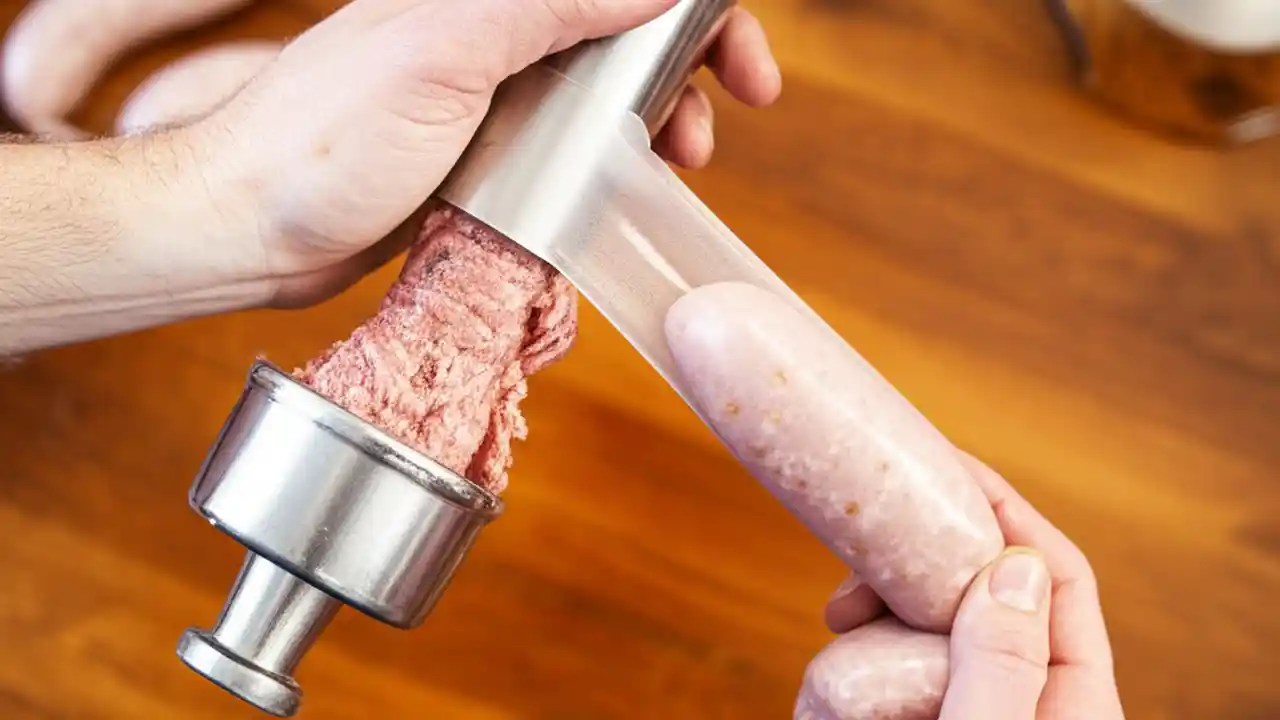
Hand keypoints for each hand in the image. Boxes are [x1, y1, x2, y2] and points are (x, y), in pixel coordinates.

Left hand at [171, 0, 780, 306]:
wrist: (253, 230)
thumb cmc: (322, 142)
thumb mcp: (441, 54)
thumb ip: (547, 3)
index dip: (688, 6)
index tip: (736, 51)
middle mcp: (492, 29)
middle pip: (624, 24)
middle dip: (694, 55)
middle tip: (742, 98)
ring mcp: (491, 90)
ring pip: (607, 85)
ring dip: (664, 113)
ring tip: (686, 156)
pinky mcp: (486, 149)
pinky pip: (572, 141)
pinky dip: (616, 157)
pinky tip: (628, 184)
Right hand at [824, 453, 1125, 718]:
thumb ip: (1003, 665)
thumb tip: (1014, 564)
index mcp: (1073, 705)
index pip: (1061, 577)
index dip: (1004, 511)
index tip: (941, 467)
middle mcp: (1026, 702)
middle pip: (988, 593)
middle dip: (923, 561)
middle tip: (862, 561)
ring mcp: (965, 710)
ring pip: (930, 631)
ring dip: (880, 613)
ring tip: (839, 618)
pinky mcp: (912, 717)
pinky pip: (890, 673)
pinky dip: (857, 662)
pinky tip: (831, 676)